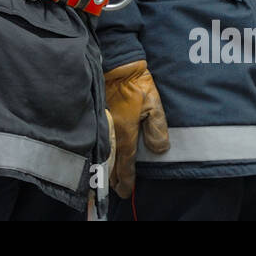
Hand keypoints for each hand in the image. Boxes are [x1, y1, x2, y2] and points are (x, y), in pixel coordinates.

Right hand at [104, 60, 168, 198]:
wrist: (117, 64)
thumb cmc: (136, 84)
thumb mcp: (154, 104)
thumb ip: (157, 128)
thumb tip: (158, 149)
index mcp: (125, 131)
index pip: (126, 162)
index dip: (126, 179)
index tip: (125, 191)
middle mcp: (111, 131)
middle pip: (110, 161)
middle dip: (112, 178)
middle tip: (114, 190)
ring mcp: (102, 123)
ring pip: (101, 152)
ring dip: (103, 167)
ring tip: (104, 178)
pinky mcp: (98, 114)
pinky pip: (97, 139)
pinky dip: (98, 151)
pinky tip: (97, 154)